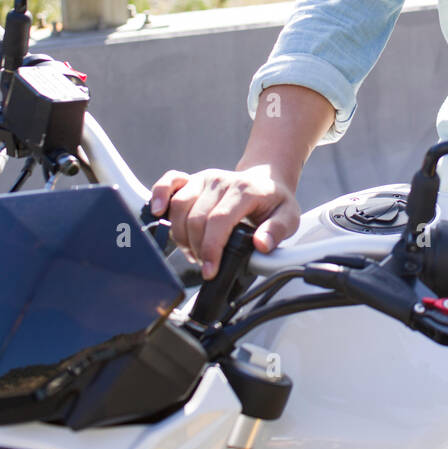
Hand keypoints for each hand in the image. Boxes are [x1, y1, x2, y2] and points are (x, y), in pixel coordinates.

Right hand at [149, 164, 300, 279]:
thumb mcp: (288, 218)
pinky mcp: (193, 179)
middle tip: (207, 264)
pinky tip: (159, 212)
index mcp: (245, 190)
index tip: (210, 270)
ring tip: (194, 250)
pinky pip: (170, 182)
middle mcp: (222, 181)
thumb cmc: (274, 202)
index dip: (211, 248)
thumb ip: (277, 232)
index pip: (219, 221)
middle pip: (196, 219)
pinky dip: (159, 195)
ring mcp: (205, 179)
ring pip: (179, 207)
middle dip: (197, 249)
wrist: (267, 181)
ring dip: (181, 235)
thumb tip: (261, 245)